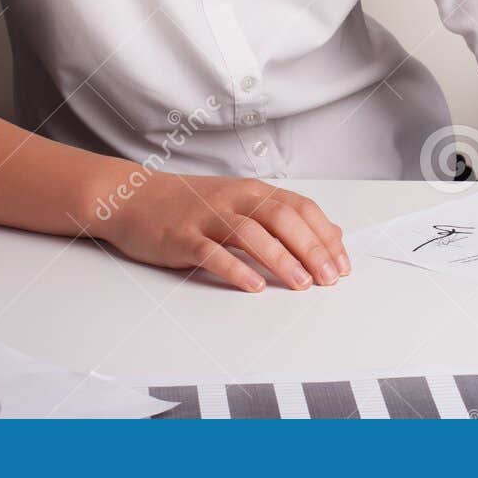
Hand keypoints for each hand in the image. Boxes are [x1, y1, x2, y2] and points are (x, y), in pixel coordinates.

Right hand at [95, 171, 351, 291]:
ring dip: (280, 259)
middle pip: (281, 218)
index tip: (342, 264)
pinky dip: (235, 269)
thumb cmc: (191, 205)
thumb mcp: (240, 202)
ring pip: (251, 233)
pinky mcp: (183, 237)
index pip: (300, 208)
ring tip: (301, 283)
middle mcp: (234, 199)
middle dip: (311, 248)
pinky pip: (212, 252)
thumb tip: (331, 233)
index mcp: (253, 191)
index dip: (324, 235)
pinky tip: (252, 286)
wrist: (135, 197)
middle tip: (329, 278)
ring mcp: (208, 217)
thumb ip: (283, 216)